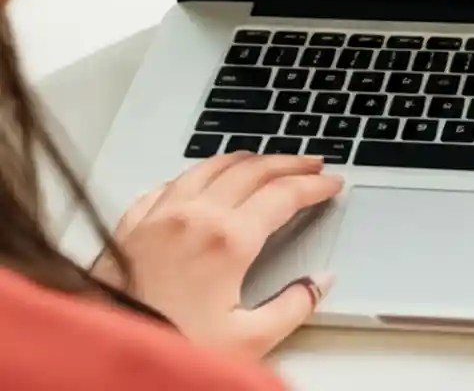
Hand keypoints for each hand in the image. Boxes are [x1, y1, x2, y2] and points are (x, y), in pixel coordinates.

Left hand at [92, 153, 343, 357]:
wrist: (103, 352)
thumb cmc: (170, 346)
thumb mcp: (248, 341)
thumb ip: (293, 307)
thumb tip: (320, 282)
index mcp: (229, 240)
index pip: (284, 195)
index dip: (314, 186)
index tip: (332, 184)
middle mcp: (195, 216)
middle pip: (252, 170)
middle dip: (288, 163)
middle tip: (311, 164)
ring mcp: (159, 215)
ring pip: (210, 166)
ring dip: (245, 159)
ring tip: (264, 161)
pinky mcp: (130, 224)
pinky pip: (170, 183)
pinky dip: (196, 174)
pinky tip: (200, 181)